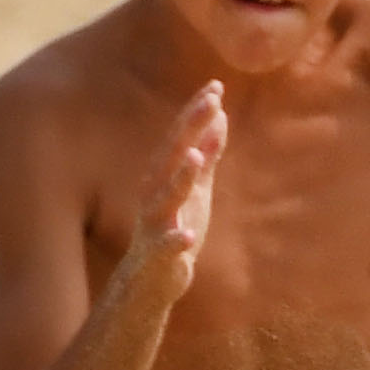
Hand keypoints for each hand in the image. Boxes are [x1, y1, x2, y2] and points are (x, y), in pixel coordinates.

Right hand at [136, 83, 225, 293]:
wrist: (149, 283)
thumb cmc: (174, 229)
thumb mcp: (196, 190)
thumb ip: (206, 156)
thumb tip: (220, 118)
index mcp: (163, 178)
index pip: (180, 138)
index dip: (196, 113)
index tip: (216, 85)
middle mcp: (154, 196)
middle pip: (171, 159)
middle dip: (189, 130)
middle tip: (211, 102)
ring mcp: (154, 226)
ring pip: (165, 199)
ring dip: (179, 178)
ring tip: (194, 157)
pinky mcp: (157, 258)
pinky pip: (166, 248)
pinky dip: (176, 241)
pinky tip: (188, 235)